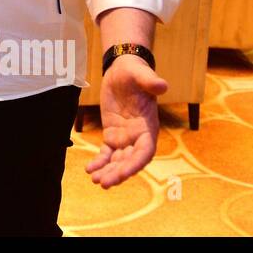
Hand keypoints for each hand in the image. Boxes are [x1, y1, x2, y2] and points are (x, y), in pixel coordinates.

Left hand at [86, 55, 167, 188]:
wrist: (122, 69)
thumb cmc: (135, 72)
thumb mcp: (141, 74)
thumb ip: (150, 82)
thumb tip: (163, 85)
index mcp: (148, 126)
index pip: (145, 151)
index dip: (136, 164)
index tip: (124, 173)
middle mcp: (138, 136)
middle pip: (130, 160)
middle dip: (118, 173)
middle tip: (103, 183)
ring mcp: (125, 137)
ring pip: (118, 160)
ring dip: (108, 171)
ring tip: (95, 180)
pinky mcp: (112, 135)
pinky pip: (106, 153)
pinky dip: (99, 162)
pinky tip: (90, 170)